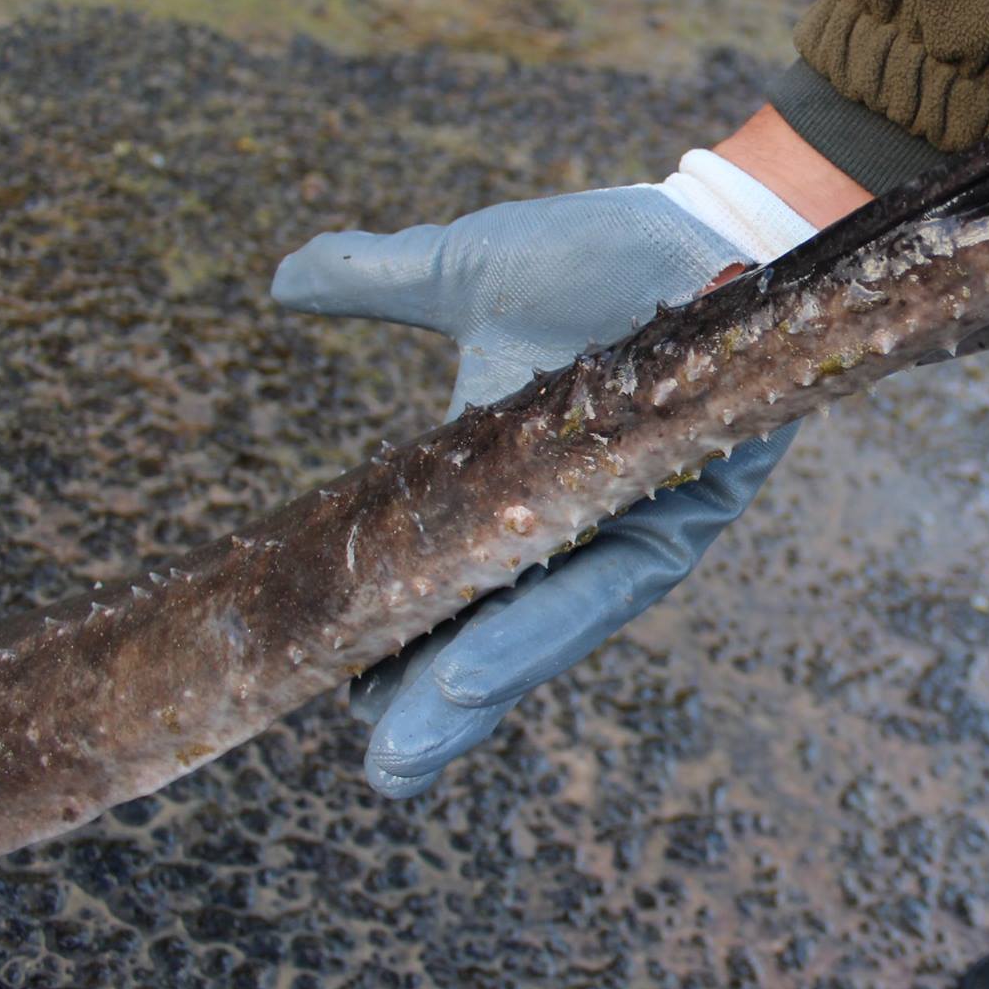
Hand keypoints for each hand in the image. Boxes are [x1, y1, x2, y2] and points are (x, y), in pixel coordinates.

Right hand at [273, 148, 815, 795]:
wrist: (703, 217)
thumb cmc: (598, 256)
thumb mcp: (467, 276)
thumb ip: (380, 282)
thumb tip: (285, 278)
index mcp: (522, 486)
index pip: (458, 586)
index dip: (407, 643)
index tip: (339, 692)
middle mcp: (582, 517)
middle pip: (507, 626)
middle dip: (439, 705)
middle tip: (380, 772)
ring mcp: (639, 513)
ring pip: (558, 620)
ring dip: (481, 684)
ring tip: (407, 738)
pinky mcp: (696, 499)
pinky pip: (622, 578)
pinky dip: (550, 624)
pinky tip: (475, 672)